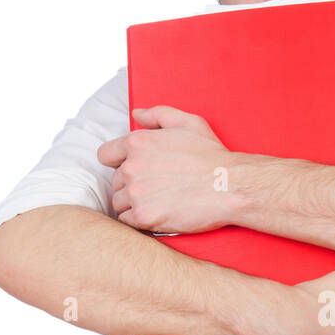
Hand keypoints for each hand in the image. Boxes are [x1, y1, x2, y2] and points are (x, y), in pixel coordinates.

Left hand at [96, 106, 238, 233]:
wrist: (230, 186)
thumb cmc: (212, 156)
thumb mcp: (188, 123)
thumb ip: (157, 115)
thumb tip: (136, 114)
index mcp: (137, 143)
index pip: (105, 155)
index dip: (118, 163)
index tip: (134, 170)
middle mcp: (132, 167)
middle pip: (116, 181)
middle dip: (132, 185)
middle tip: (157, 188)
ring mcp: (136, 194)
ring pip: (119, 202)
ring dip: (133, 204)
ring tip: (158, 202)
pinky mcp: (144, 217)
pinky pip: (127, 220)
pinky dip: (139, 220)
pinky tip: (158, 214)